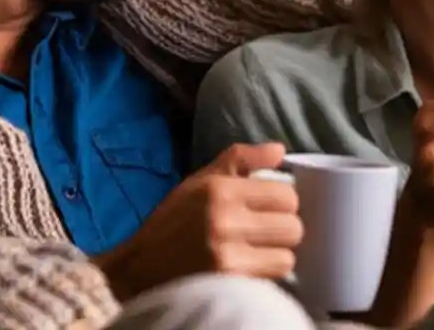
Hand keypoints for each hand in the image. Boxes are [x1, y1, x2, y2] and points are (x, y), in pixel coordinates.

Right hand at [92, 142, 301, 300]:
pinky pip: (271, 278)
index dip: (283, 202)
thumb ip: (241, 160)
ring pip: (286, 257)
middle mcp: (225, 220)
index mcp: (220, 190)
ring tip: (257, 252)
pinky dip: (265, 274)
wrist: (140, 267)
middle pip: (293, 227)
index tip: (271, 208)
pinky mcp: (228, 283)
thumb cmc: (173, 222)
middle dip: (284, 230)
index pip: (287, 196)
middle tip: (266, 233)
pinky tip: (249, 268)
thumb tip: (281, 150)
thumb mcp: (200, 181)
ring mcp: (227, 255)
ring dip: (276, 256)